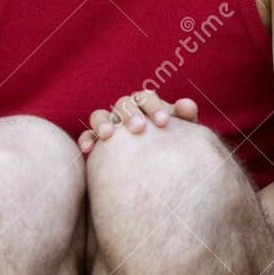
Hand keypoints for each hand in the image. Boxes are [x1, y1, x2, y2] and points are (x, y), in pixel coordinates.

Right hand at [78, 89, 198, 154]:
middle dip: (130, 114)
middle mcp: (125, 111)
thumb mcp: (182, 136)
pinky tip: (88, 150)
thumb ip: (186, 119)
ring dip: (103, 122)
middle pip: (123, 103)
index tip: (164, 122)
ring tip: (107, 135)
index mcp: (146, 105)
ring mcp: (109, 124)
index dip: (155, 107)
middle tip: (139, 128)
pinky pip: (87, 136)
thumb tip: (187, 105)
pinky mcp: (95, 141)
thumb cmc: (171, 149)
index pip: (147, 98)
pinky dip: (86, 140)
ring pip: (100, 115)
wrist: (155, 176)